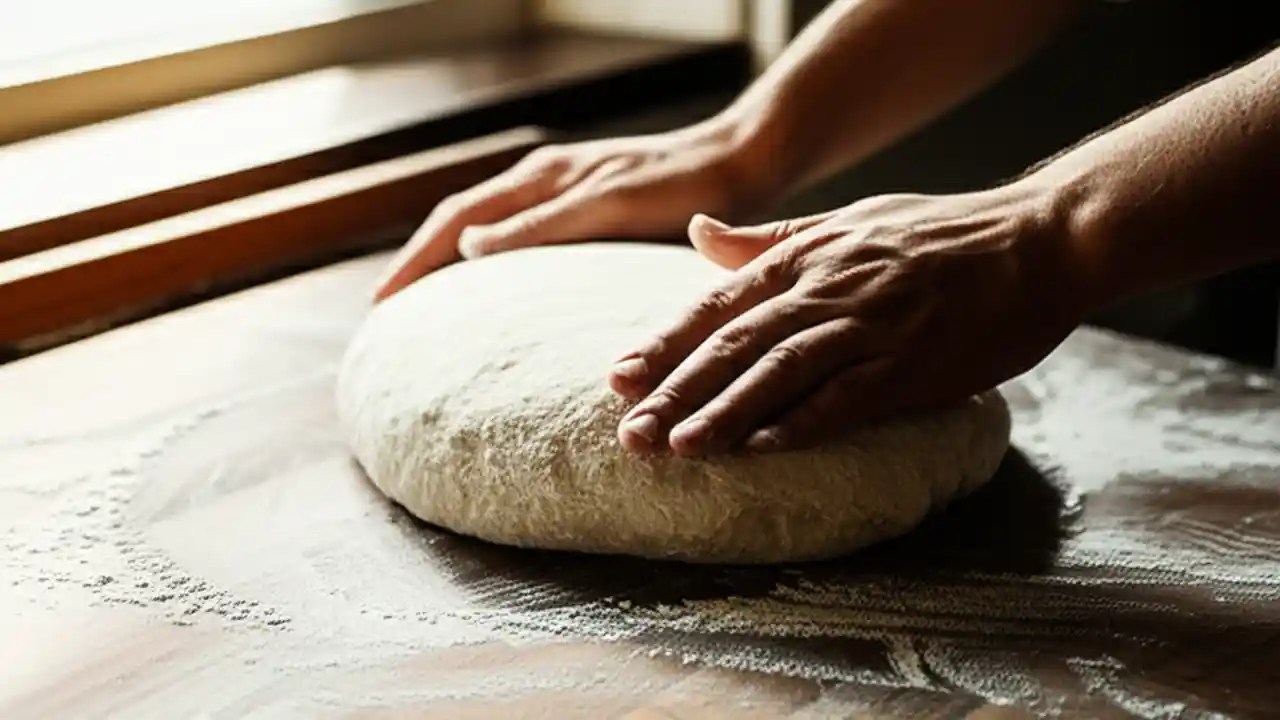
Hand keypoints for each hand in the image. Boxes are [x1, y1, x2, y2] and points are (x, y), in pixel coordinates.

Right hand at [373, 121, 762, 300]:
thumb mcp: (608, 205)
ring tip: (423, 308)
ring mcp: (561, 193)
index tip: (382, 306)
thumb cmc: (680, 187)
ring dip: (448, 265)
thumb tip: (468, 249)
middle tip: (386, 316)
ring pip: (485, 230)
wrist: (738, 165)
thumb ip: (542, 223)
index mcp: (539, 177)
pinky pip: (517, 238)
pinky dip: (488, 264)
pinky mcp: (585, 210)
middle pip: (459, 224)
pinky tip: (492, 294)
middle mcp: (541, 180)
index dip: (416, 263)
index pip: (455, 222)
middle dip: (419, 266)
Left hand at [608, 183, 1089, 454]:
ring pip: (782, 371)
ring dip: (726, 412)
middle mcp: (829, 289)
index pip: (718, 303)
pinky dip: (804, 422)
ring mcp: (872, 326)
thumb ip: (769, 238)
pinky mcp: (915, 363)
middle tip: (628, 432)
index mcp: (807, 257)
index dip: (666, 343)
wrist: (1039, 239)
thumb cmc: (939, 234)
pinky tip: (763, 448)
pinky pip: (850, 397)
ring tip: (678, 448)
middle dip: (678, 390)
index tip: (618, 378)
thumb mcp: (846, 220)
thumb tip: (696, 232)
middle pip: (737, 344)